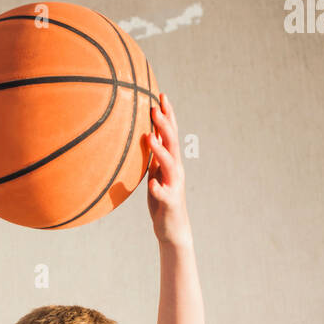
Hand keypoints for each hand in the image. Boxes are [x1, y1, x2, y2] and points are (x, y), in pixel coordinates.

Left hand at [147, 93, 191, 244]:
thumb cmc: (162, 198)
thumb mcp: (156, 173)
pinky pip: (164, 194)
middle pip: (172, 143)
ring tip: (149, 137)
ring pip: (169, 165)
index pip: (171, 133)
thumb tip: (147, 133)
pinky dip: (158, 188)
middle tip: (154, 108)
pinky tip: (152, 185)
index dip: (168, 114)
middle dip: (164, 125)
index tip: (161, 95)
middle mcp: (176, 170)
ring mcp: (174, 186)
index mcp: (171, 162)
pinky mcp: (169, 203)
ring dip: (160, 150)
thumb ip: (155, 155)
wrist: (173, 228)